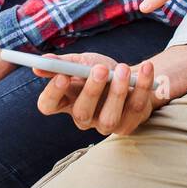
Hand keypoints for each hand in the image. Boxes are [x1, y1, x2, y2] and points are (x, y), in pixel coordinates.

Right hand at [33, 52, 165, 135]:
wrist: (130, 77)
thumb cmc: (101, 70)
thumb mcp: (81, 61)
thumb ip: (63, 63)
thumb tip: (40, 63)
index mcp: (66, 101)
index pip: (48, 105)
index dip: (52, 94)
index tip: (62, 76)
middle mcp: (83, 117)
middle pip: (81, 113)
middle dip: (91, 91)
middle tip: (99, 69)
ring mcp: (106, 124)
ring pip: (109, 118)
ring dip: (117, 92)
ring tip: (122, 69)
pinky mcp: (128, 125)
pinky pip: (136, 108)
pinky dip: (142, 86)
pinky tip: (146, 68)